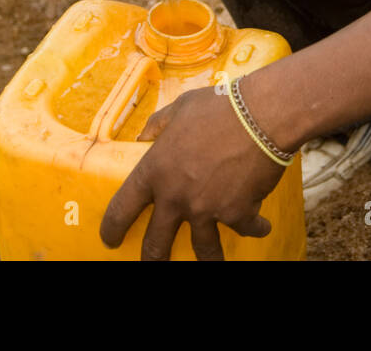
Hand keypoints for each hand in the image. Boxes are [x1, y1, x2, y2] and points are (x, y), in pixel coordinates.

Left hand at [99, 85, 285, 259]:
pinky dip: (255, 227)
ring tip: (211, 264)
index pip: (122, 208)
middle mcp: (175, 196)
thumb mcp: (179, 108)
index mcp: (155, 170)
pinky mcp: (237, 214)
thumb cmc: (219, 107)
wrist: (260, 115)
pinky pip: (245, 229)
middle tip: (153, 264)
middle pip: (156, 242)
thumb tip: (143, 136)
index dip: (112, 227)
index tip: (109, 239)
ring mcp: (206, 210)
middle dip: (153, 259)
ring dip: (208, 259)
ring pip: (203, 249)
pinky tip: (261, 226)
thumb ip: (158, 125)